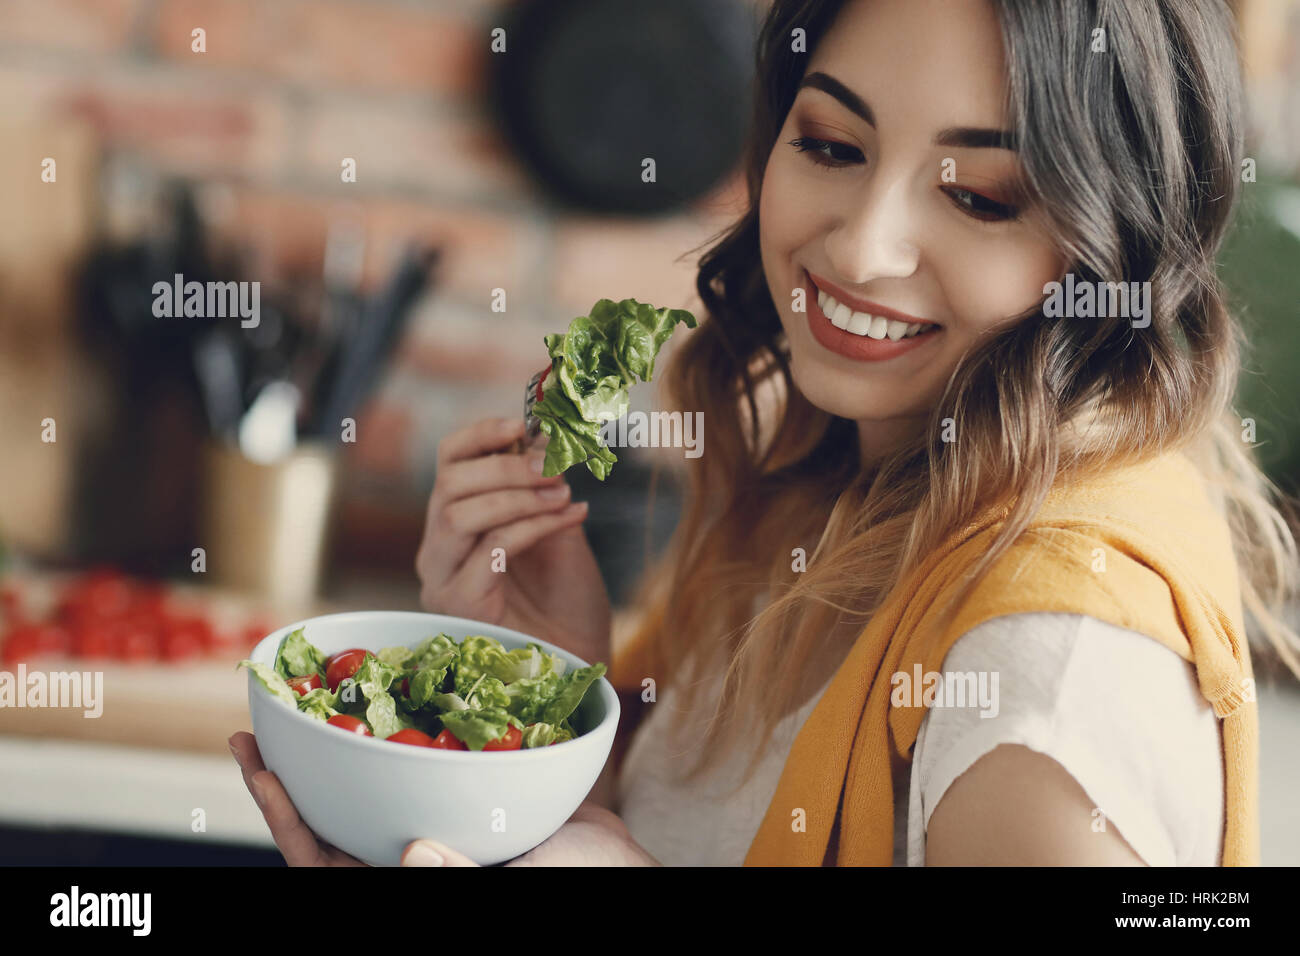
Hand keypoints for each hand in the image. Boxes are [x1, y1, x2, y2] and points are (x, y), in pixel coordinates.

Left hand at [229, 731, 656, 866]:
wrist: (625, 869)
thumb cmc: (576, 885)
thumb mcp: (520, 883)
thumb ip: (457, 873)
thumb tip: (412, 851)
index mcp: (406, 877)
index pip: (323, 857)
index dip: (285, 815)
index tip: (258, 763)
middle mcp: (410, 850)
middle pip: (334, 814)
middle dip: (295, 770)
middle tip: (258, 721)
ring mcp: (437, 821)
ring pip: (374, 782)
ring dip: (344, 743)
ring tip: (314, 697)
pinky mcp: (470, 793)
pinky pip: (427, 758)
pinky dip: (409, 725)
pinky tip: (400, 689)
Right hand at [416, 416, 611, 665]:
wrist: (582, 657)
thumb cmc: (567, 597)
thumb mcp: (559, 525)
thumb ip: (545, 484)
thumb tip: (545, 435)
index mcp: (456, 521)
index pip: (449, 462)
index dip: (480, 435)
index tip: (522, 422)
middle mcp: (439, 548)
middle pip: (450, 484)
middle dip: (507, 465)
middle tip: (555, 464)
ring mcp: (443, 579)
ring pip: (460, 514)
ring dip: (519, 495)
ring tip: (564, 493)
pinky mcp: (458, 605)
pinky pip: (491, 548)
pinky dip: (534, 525)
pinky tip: (571, 517)